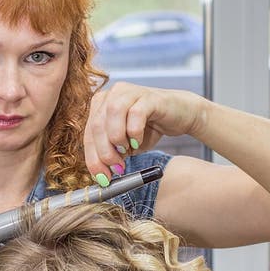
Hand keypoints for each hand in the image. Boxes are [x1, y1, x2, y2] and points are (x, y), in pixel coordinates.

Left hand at [84, 82, 205, 181]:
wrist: (181, 115)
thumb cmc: (150, 129)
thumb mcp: (125, 146)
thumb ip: (111, 155)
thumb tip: (102, 175)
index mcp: (100, 105)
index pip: (88, 134)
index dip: (93, 159)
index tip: (102, 178)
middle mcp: (112, 94)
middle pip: (97, 125)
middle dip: (104, 153)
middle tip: (116, 169)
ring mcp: (129, 92)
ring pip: (112, 113)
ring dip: (116, 139)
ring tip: (126, 151)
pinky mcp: (149, 96)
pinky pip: (136, 113)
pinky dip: (134, 132)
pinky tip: (139, 141)